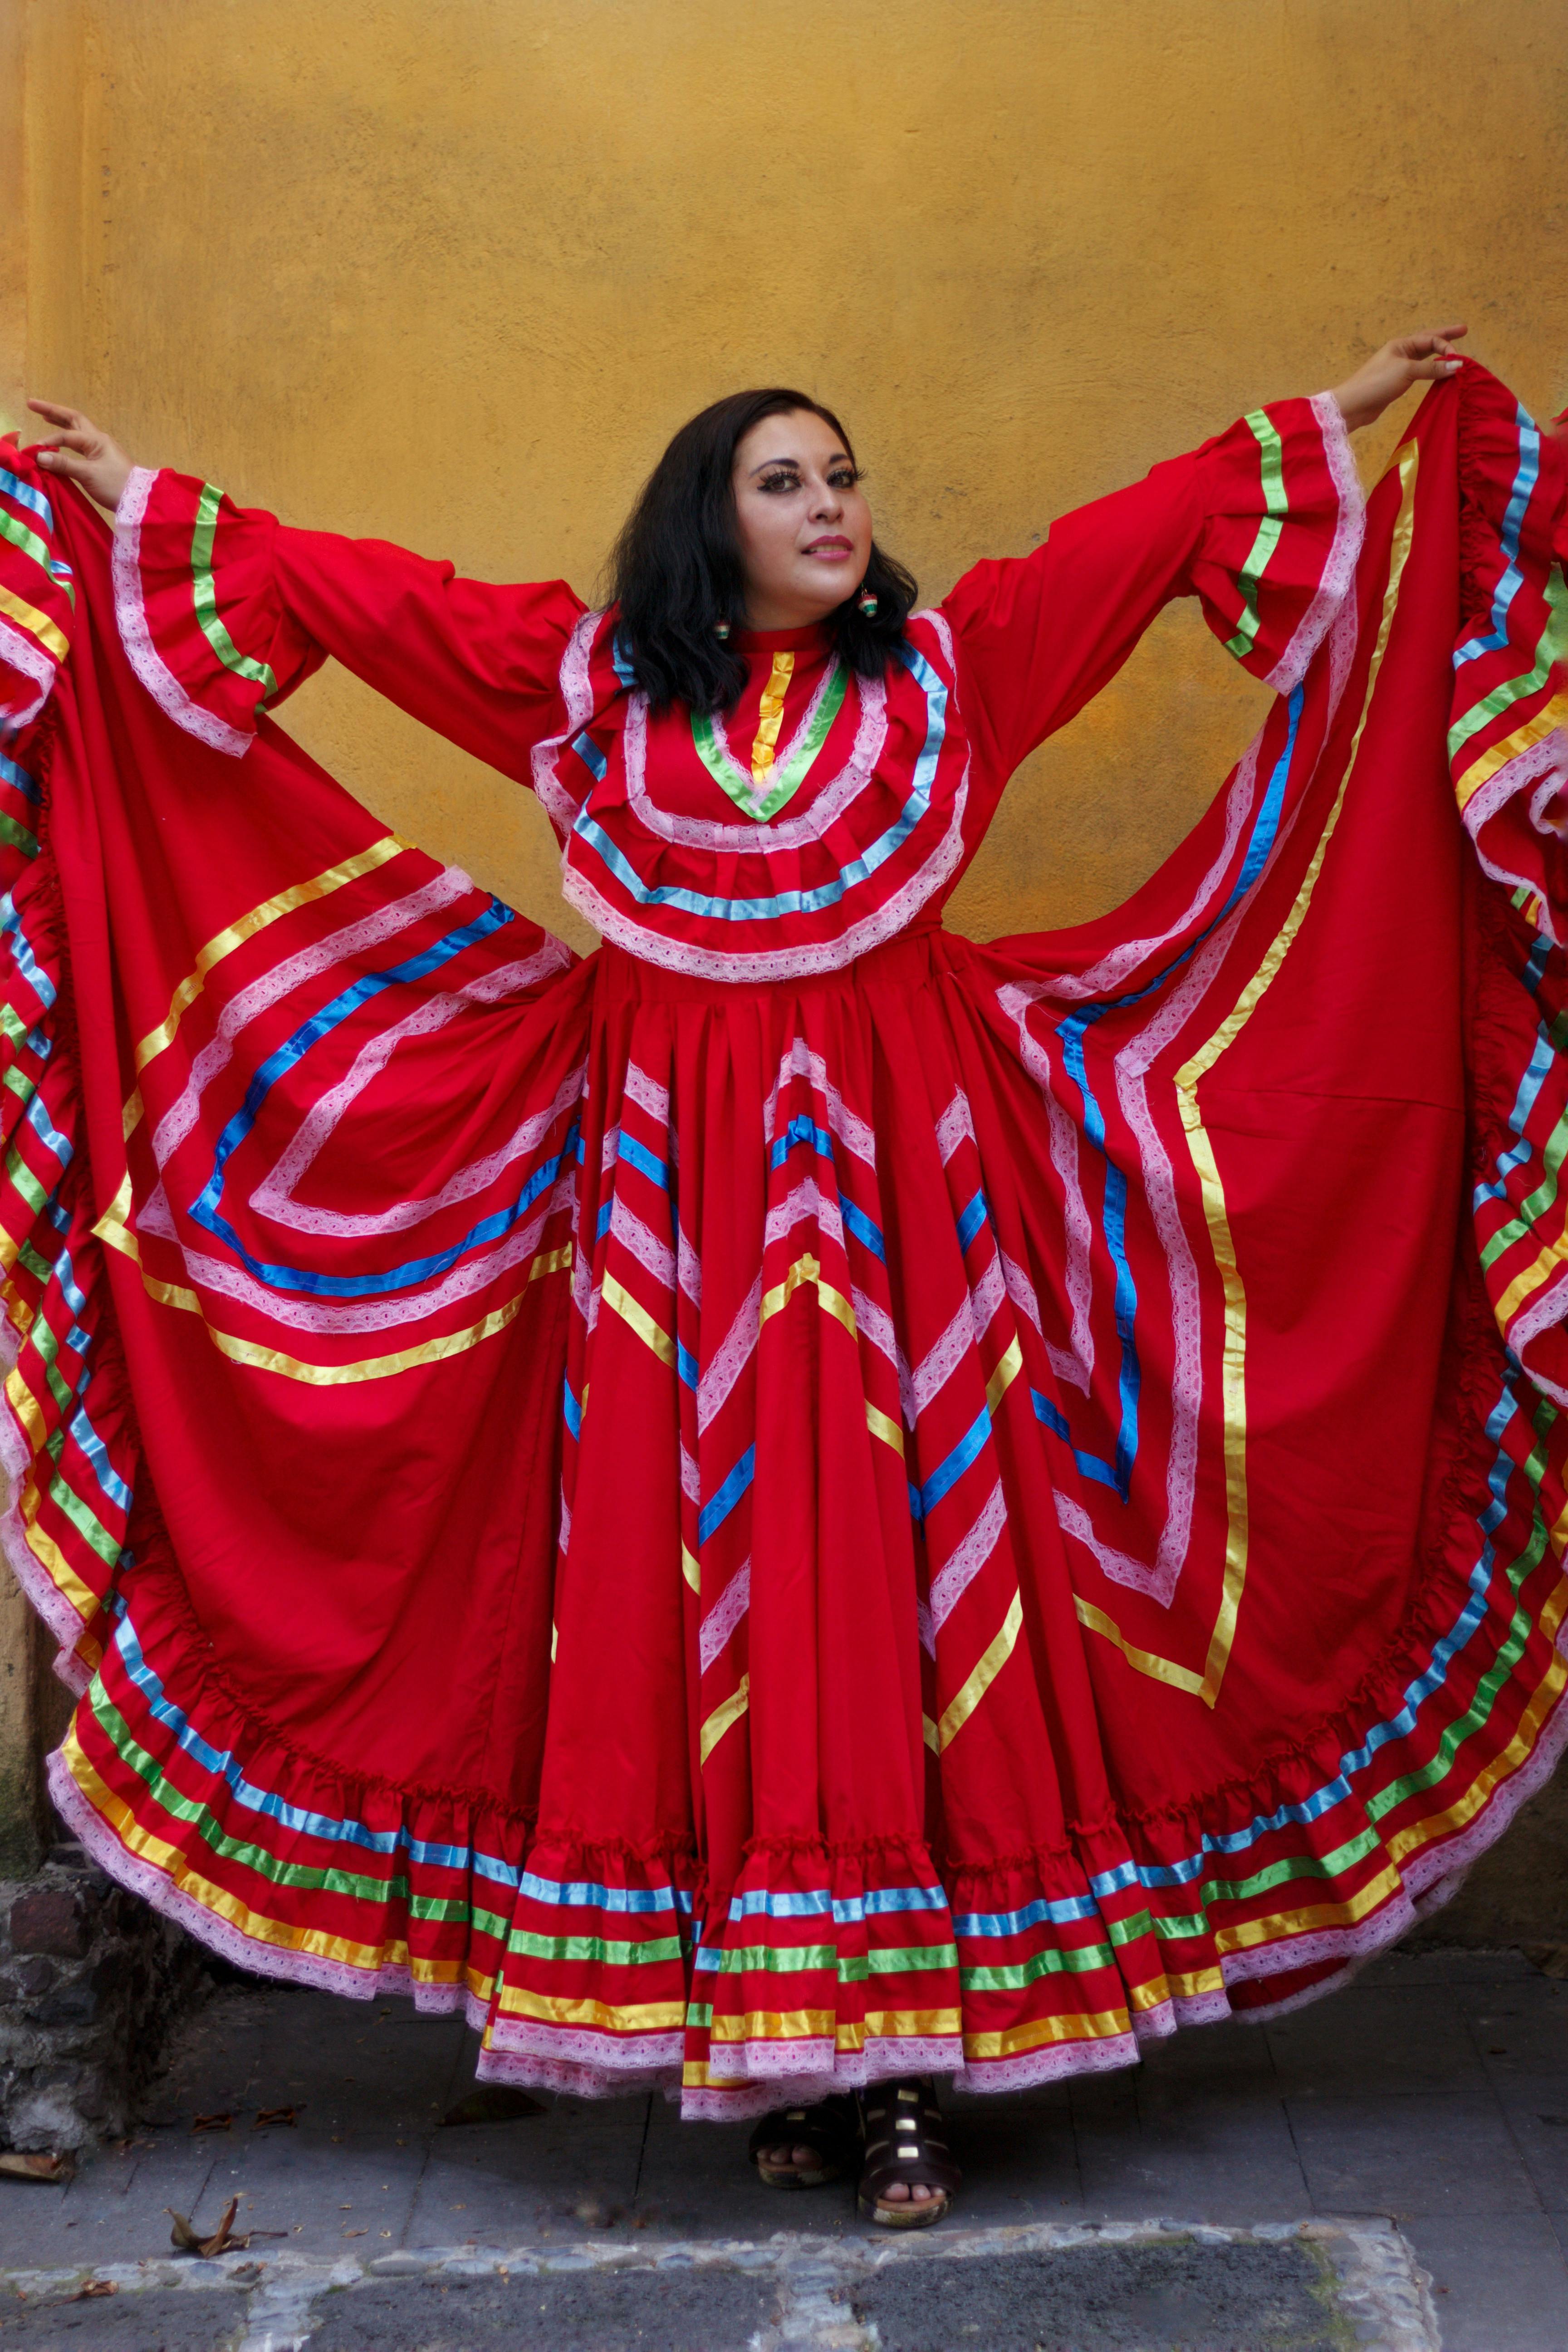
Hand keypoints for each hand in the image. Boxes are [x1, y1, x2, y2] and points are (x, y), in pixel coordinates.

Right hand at [24, 400, 134, 511]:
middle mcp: (99, 440)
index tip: (36, 452)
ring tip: (44, 416)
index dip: (50, 441)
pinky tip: (60, 442)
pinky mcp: (101, 462)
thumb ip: (64, 464)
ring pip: (77, 430)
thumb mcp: (89, 475)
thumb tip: (40, 456)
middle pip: (73, 419)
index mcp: (97, 440)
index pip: (67, 435)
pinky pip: (80, 445)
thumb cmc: (116, 486)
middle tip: (31, 404)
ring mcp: (101, 450)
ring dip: (60, 422)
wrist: (141, 502)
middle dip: (52, 411)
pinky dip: (67, 440)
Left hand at [1331, 327, 1466, 432]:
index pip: (1430, 339)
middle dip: (1445, 337)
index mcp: (1401, 345)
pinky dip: (1431, 371)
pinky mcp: (1397, 382)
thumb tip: (1457, 365)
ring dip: (1439, 354)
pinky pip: (1420, 372)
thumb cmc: (1376, 383)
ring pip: (1424, 357)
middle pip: (1428, 342)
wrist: (1353, 405)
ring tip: (1452, 351)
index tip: (1458, 359)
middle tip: (1463, 330)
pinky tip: (1437, 372)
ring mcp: (1399, 367)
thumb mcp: (1406, 372)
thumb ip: (1432, 369)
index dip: (1446, 346)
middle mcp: (1400, 353)